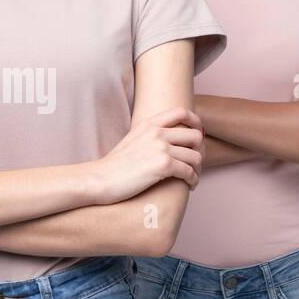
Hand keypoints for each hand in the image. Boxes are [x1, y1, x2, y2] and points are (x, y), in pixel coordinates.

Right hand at [89, 106, 204, 203]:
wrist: (99, 179)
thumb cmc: (113, 166)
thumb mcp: (131, 141)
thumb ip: (148, 136)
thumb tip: (166, 142)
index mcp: (148, 124)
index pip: (181, 112)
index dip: (195, 122)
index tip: (198, 133)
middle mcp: (157, 132)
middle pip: (195, 135)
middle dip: (199, 150)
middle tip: (194, 162)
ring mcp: (161, 148)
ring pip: (196, 156)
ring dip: (197, 169)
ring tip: (192, 177)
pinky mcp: (164, 165)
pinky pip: (190, 172)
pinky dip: (193, 180)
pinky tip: (189, 186)